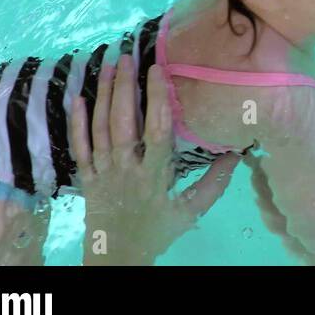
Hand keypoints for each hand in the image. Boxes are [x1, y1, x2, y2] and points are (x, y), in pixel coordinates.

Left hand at [69, 55, 239, 264]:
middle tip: (127, 56)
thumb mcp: (190, 212)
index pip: (158, 131)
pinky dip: (77, 123)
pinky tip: (79, 98)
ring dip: (105, 96)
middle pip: (124, 123)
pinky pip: (80, 148)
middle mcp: (127, 170)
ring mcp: (103, 173)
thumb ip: (213, 184)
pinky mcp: (86, 178)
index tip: (158, 70)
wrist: (117, 257)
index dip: (157, 99)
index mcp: (155, 176)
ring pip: (101, 129)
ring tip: (109, 65)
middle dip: (125, 87)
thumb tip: (236, 154)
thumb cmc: (157, 231)